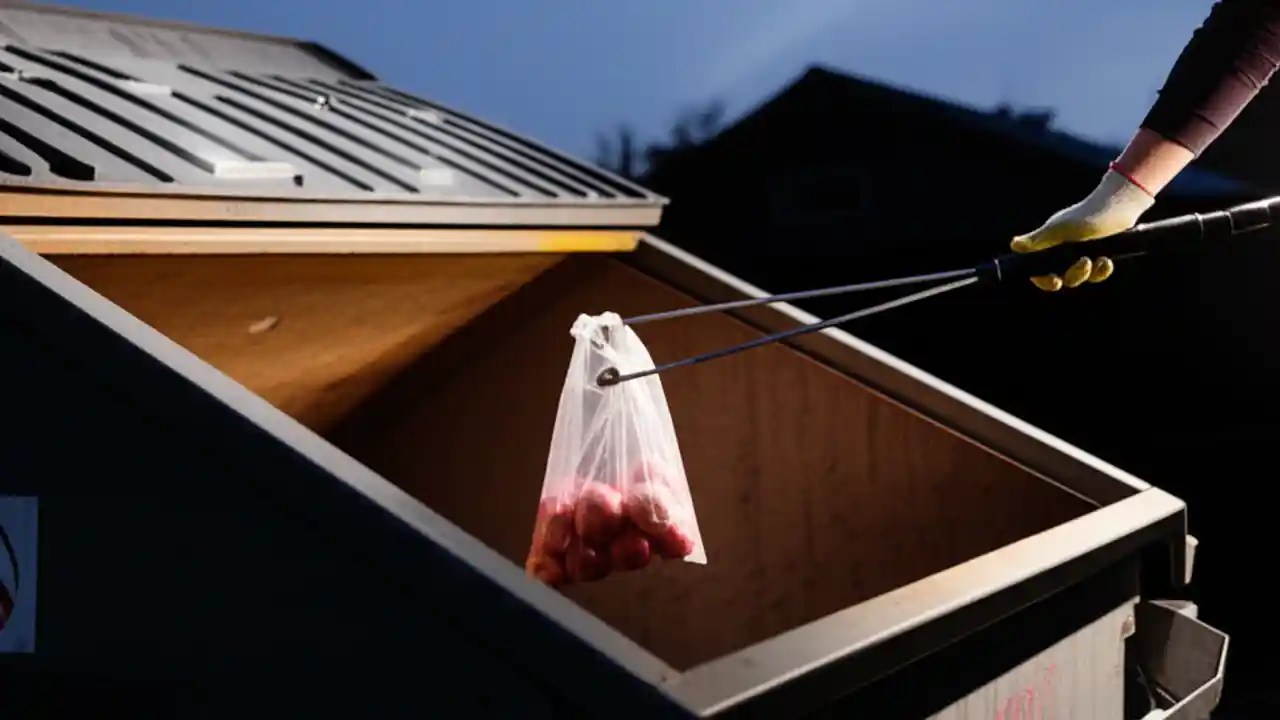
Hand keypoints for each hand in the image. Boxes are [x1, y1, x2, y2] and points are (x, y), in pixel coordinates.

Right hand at [1010, 168, 1154, 290]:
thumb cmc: (1085, 215)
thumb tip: (1013, 245)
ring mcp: (1083, 254)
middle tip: (1083, 263)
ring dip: (1089, 272)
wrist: (1119, 206)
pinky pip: (1098, 274)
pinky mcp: (1100, 256)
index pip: (1040, 270)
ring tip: (1097, 259)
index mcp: (1051, 246)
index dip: (1044, 279)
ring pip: (1081, 278)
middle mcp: (1065, 252)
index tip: (1053, 280)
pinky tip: (1106, 261)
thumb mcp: (1057, 229)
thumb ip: (1036, 240)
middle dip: (1073, 275)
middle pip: (1062, 278)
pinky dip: (1102, 270)